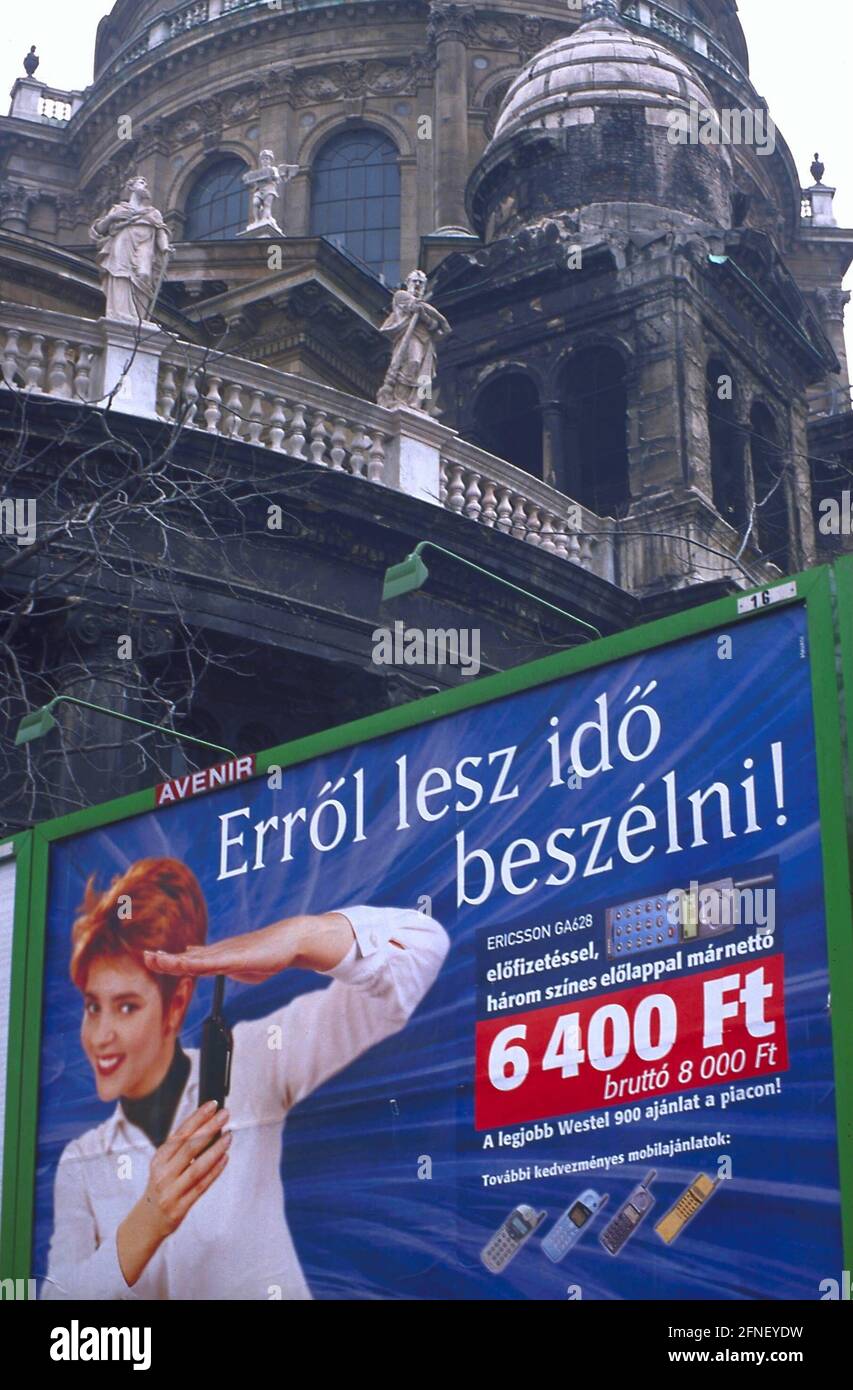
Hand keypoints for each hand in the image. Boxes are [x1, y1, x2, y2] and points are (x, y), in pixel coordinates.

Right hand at [117, 1102, 229, 1285]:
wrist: (147, 1220)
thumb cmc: (161, 1187)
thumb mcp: (163, 1165)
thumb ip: (181, 1149)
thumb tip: (208, 1127)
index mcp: (159, 1159)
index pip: (179, 1134)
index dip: (196, 1118)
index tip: (211, 1106)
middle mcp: (163, 1173)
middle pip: (189, 1147)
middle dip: (209, 1128)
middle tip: (225, 1114)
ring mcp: (171, 1190)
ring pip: (197, 1167)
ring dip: (215, 1149)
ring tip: (229, 1136)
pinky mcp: (180, 1206)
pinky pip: (201, 1186)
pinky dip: (215, 1171)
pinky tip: (225, 1158)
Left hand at [144, 911, 355, 983]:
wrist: (289, 941)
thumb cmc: (266, 954)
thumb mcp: (239, 965)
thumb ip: (222, 968)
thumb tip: (208, 968)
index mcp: (217, 957)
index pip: (188, 962)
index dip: (169, 961)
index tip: (152, 960)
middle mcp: (218, 953)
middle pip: (186, 958)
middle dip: (164, 959)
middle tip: (145, 957)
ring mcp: (226, 954)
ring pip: (195, 959)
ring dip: (174, 960)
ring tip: (155, 959)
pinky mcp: (236, 957)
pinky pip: (213, 962)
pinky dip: (196, 962)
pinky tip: (184, 962)